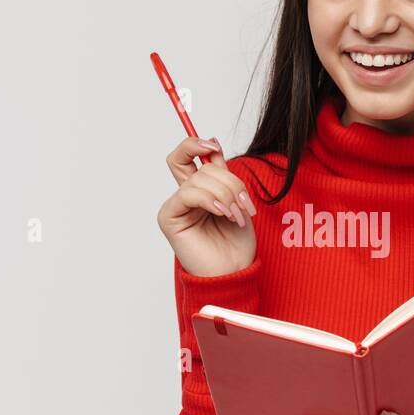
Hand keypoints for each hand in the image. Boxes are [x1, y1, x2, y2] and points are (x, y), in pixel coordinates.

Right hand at [156, 135, 257, 276]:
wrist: (233, 272)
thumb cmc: (235, 243)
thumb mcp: (236, 199)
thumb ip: (223, 173)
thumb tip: (212, 142)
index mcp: (200, 189)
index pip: (188, 154)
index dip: (196, 144)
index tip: (213, 147)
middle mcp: (185, 195)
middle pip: (202, 167)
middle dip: (230, 182)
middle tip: (244, 204)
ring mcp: (176, 206)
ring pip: (199, 179)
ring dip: (226, 195)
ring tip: (236, 216)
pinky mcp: (169, 217)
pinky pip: (188, 193)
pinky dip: (210, 200)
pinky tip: (222, 214)